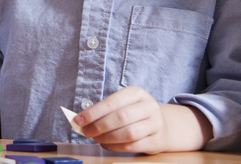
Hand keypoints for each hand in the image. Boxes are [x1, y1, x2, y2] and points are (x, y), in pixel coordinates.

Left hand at [74, 86, 210, 152]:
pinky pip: (133, 146)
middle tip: (86, 132)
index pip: (112, 102)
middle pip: (121, 117)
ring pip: (128, 133)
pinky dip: (115, 147)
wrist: (162, 125)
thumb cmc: (134, 114)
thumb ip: (104, 111)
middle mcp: (149, 106)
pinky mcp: (157, 140)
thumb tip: (81, 120)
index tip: (78, 120)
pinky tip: (106, 145)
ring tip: (96, 139)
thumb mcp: (122, 105)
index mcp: (137, 93)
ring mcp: (156, 124)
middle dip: (99, 126)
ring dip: (108, 138)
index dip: (94, 112)